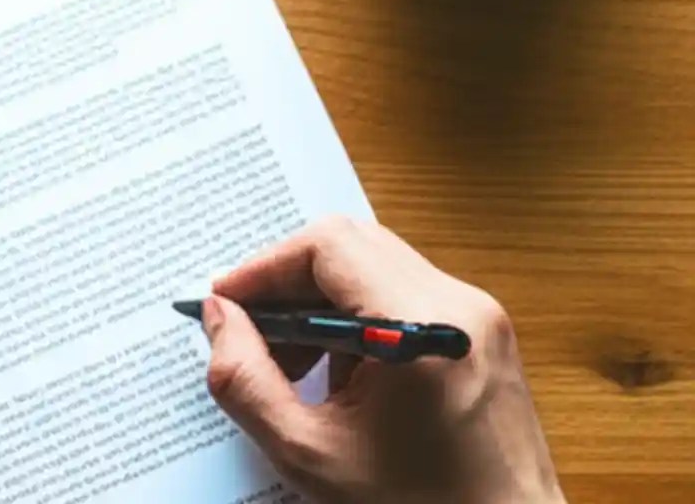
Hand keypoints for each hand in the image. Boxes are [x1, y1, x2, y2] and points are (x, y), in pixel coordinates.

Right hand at [204, 217, 564, 503]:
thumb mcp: (310, 454)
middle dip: (286, 281)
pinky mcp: (480, 335)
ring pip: (374, 266)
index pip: (328, 246)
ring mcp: (478, 317)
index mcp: (423, 325)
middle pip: (351, 246)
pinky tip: (332, 374)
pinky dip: (354, 319)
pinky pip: (402, 295)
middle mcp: (460, 304)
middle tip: (247, 330)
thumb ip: (246, 381)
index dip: (264, 267)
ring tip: (288, 364)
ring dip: (318, 301)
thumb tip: (219, 318)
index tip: (224, 303)